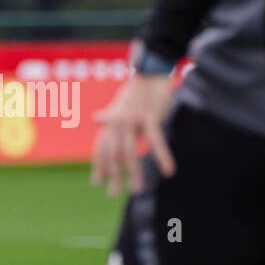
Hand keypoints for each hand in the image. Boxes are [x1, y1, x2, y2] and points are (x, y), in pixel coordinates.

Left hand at [91, 74, 175, 196]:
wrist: (150, 71)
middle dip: (113, 175)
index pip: (101, 148)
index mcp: (110, 121)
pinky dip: (163, 156)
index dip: (98, 165)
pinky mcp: (150, 116)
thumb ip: (110, 117)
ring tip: (137, 190)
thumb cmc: (136, 91)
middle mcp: (117, 122)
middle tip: (114, 194)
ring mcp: (132, 120)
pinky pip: (156, 140)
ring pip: (130, 151)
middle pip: (113, 154)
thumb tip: (96, 119)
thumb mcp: (121, 106)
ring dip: (134, 173)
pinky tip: (169, 171)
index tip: (97, 183)